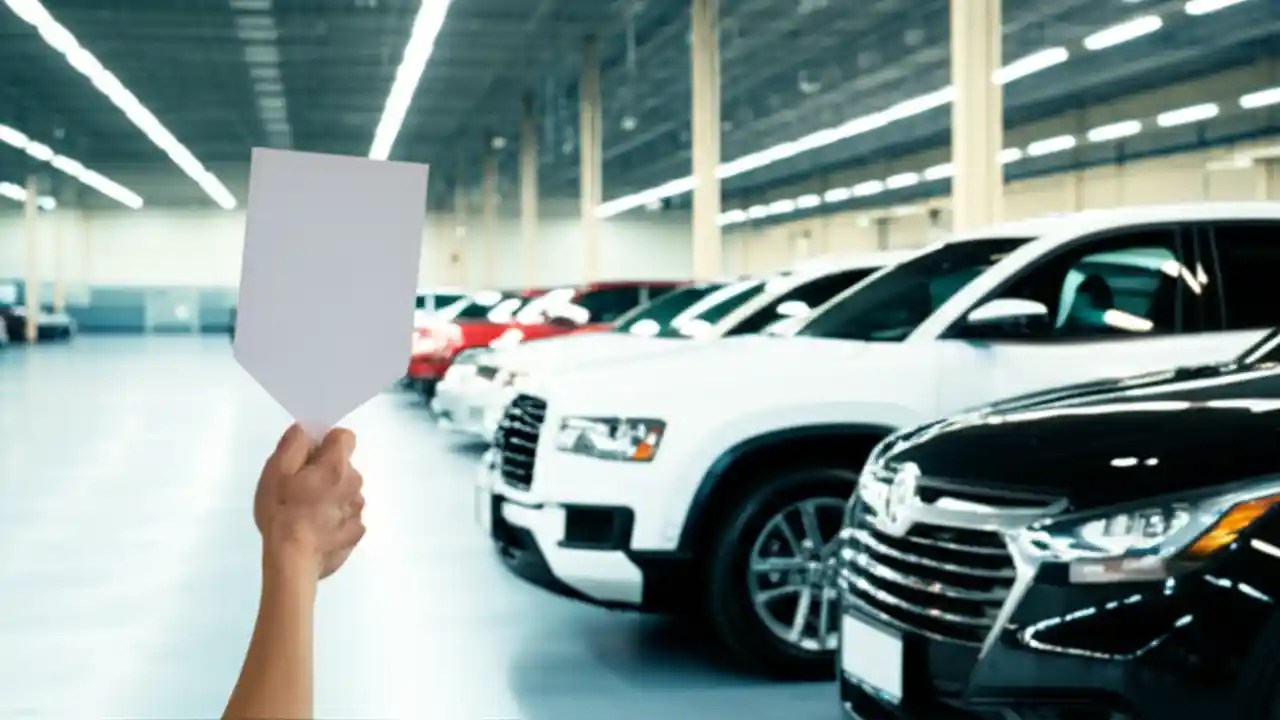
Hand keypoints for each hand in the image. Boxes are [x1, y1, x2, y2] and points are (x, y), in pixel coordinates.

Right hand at [254, 424, 366, 580]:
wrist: (293, 562)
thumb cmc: (281, 513)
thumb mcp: (275, 471)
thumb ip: (294, 443)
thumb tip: (307, 431)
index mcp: (337, 466)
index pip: (344, 437)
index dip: (325, 443)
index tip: (308, 458)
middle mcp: (355, 484)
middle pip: (344, 466)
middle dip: (326, 472)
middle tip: (300, 490)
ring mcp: (359, 510)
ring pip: (346, 492)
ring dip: (331, 497)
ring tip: (306, 514)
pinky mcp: (357, 533)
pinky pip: (347, 516)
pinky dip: (335, 520)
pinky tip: (316, 531)